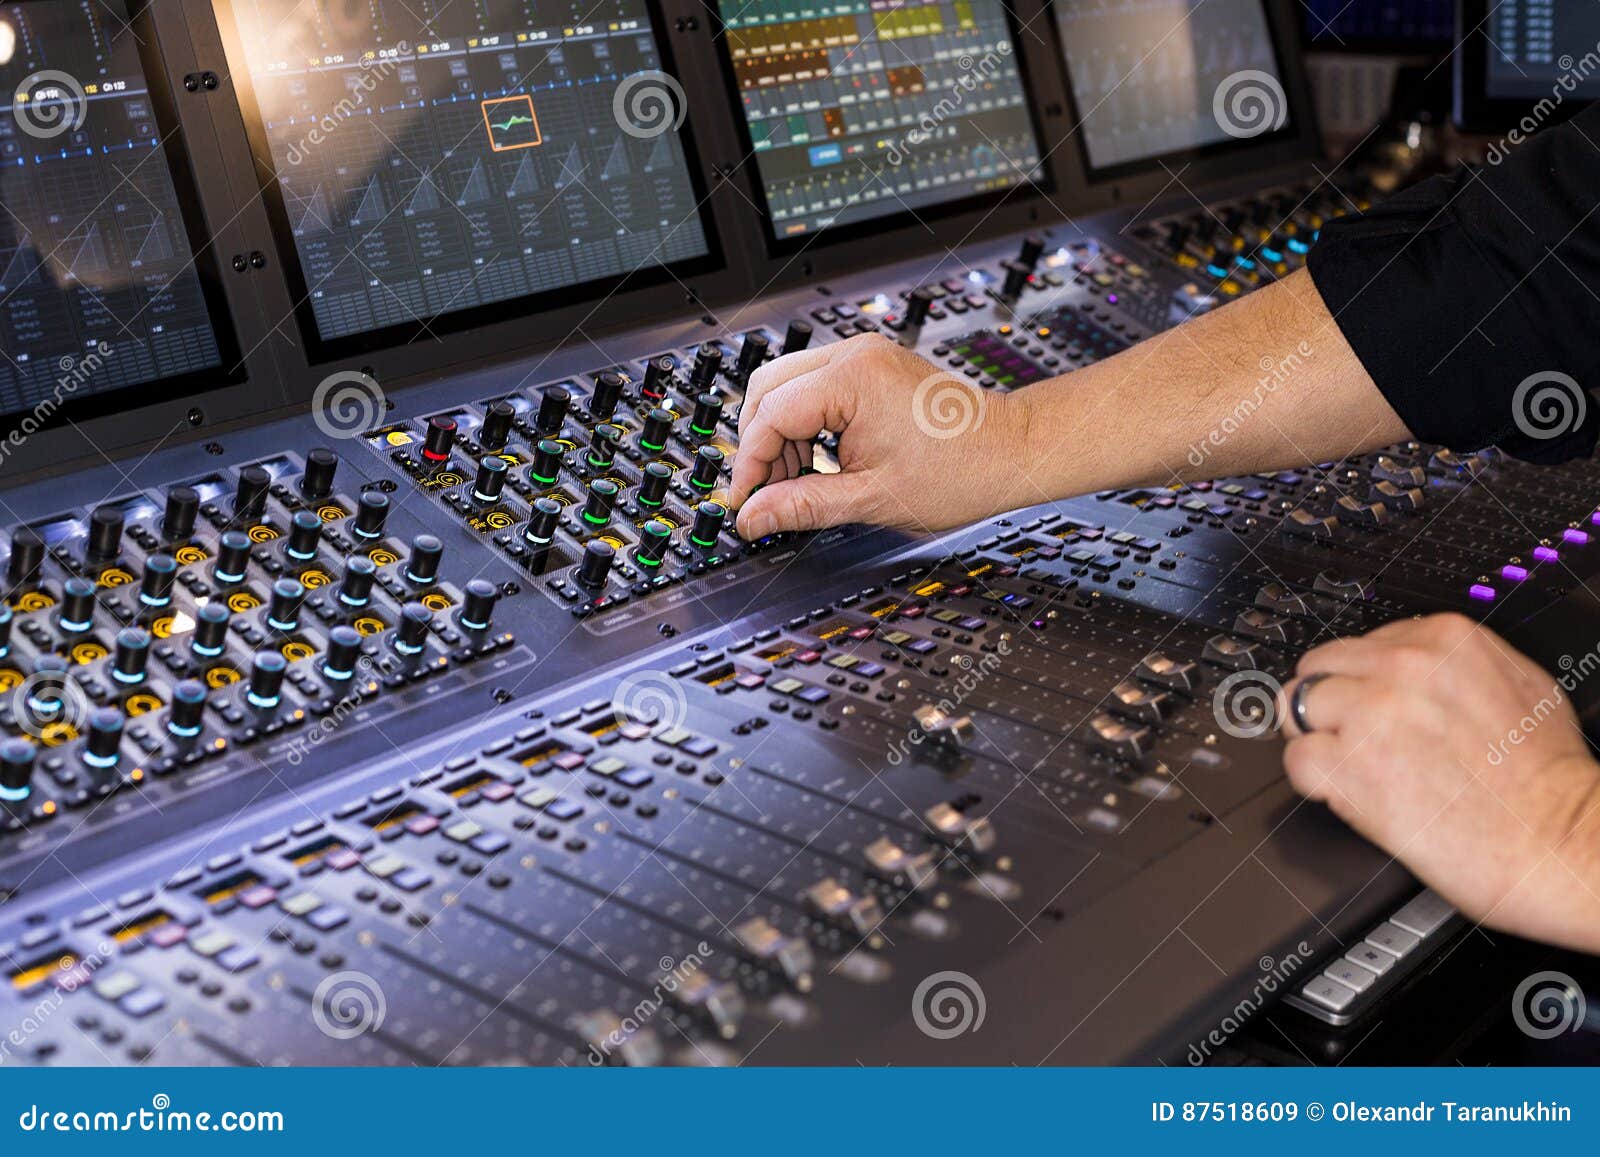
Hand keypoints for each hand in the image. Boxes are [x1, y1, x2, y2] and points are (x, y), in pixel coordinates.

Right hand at [729, 334, 1028, 538]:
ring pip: (786, 385)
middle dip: (758, 444)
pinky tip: (817, 460)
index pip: (769, 414)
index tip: (746, 502)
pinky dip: (804, 422)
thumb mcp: (872, 499)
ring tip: (798, 482)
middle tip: (765, 492)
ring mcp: (863, 356)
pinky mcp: (871, 366)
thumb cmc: (963, 470)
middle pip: (766, 388)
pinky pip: (814, 386)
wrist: (1013, 452)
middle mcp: (854, 355)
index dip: (751, 464)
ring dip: (780, 434)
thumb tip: (753, 517)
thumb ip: (803, 505)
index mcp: (852, 379)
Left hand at [1280, 613, 1599, 952]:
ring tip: (1353, 764)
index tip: (1371, 705)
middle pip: (1318, 669)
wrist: (1554, 839)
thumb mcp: (1518, 683)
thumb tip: (1408, 663)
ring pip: (1297, 707)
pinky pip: (1296, 759)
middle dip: (1329, 703)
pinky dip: (1312, 779)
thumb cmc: (1545, 776)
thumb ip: (1451, 665)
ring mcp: (1370, 714)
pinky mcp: (1348, 766)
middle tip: (1350, 736)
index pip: (1359, 645)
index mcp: (1442, 639)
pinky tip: (1347, 791)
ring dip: (1316, 737)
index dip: (1360, 681)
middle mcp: (1401, 668)